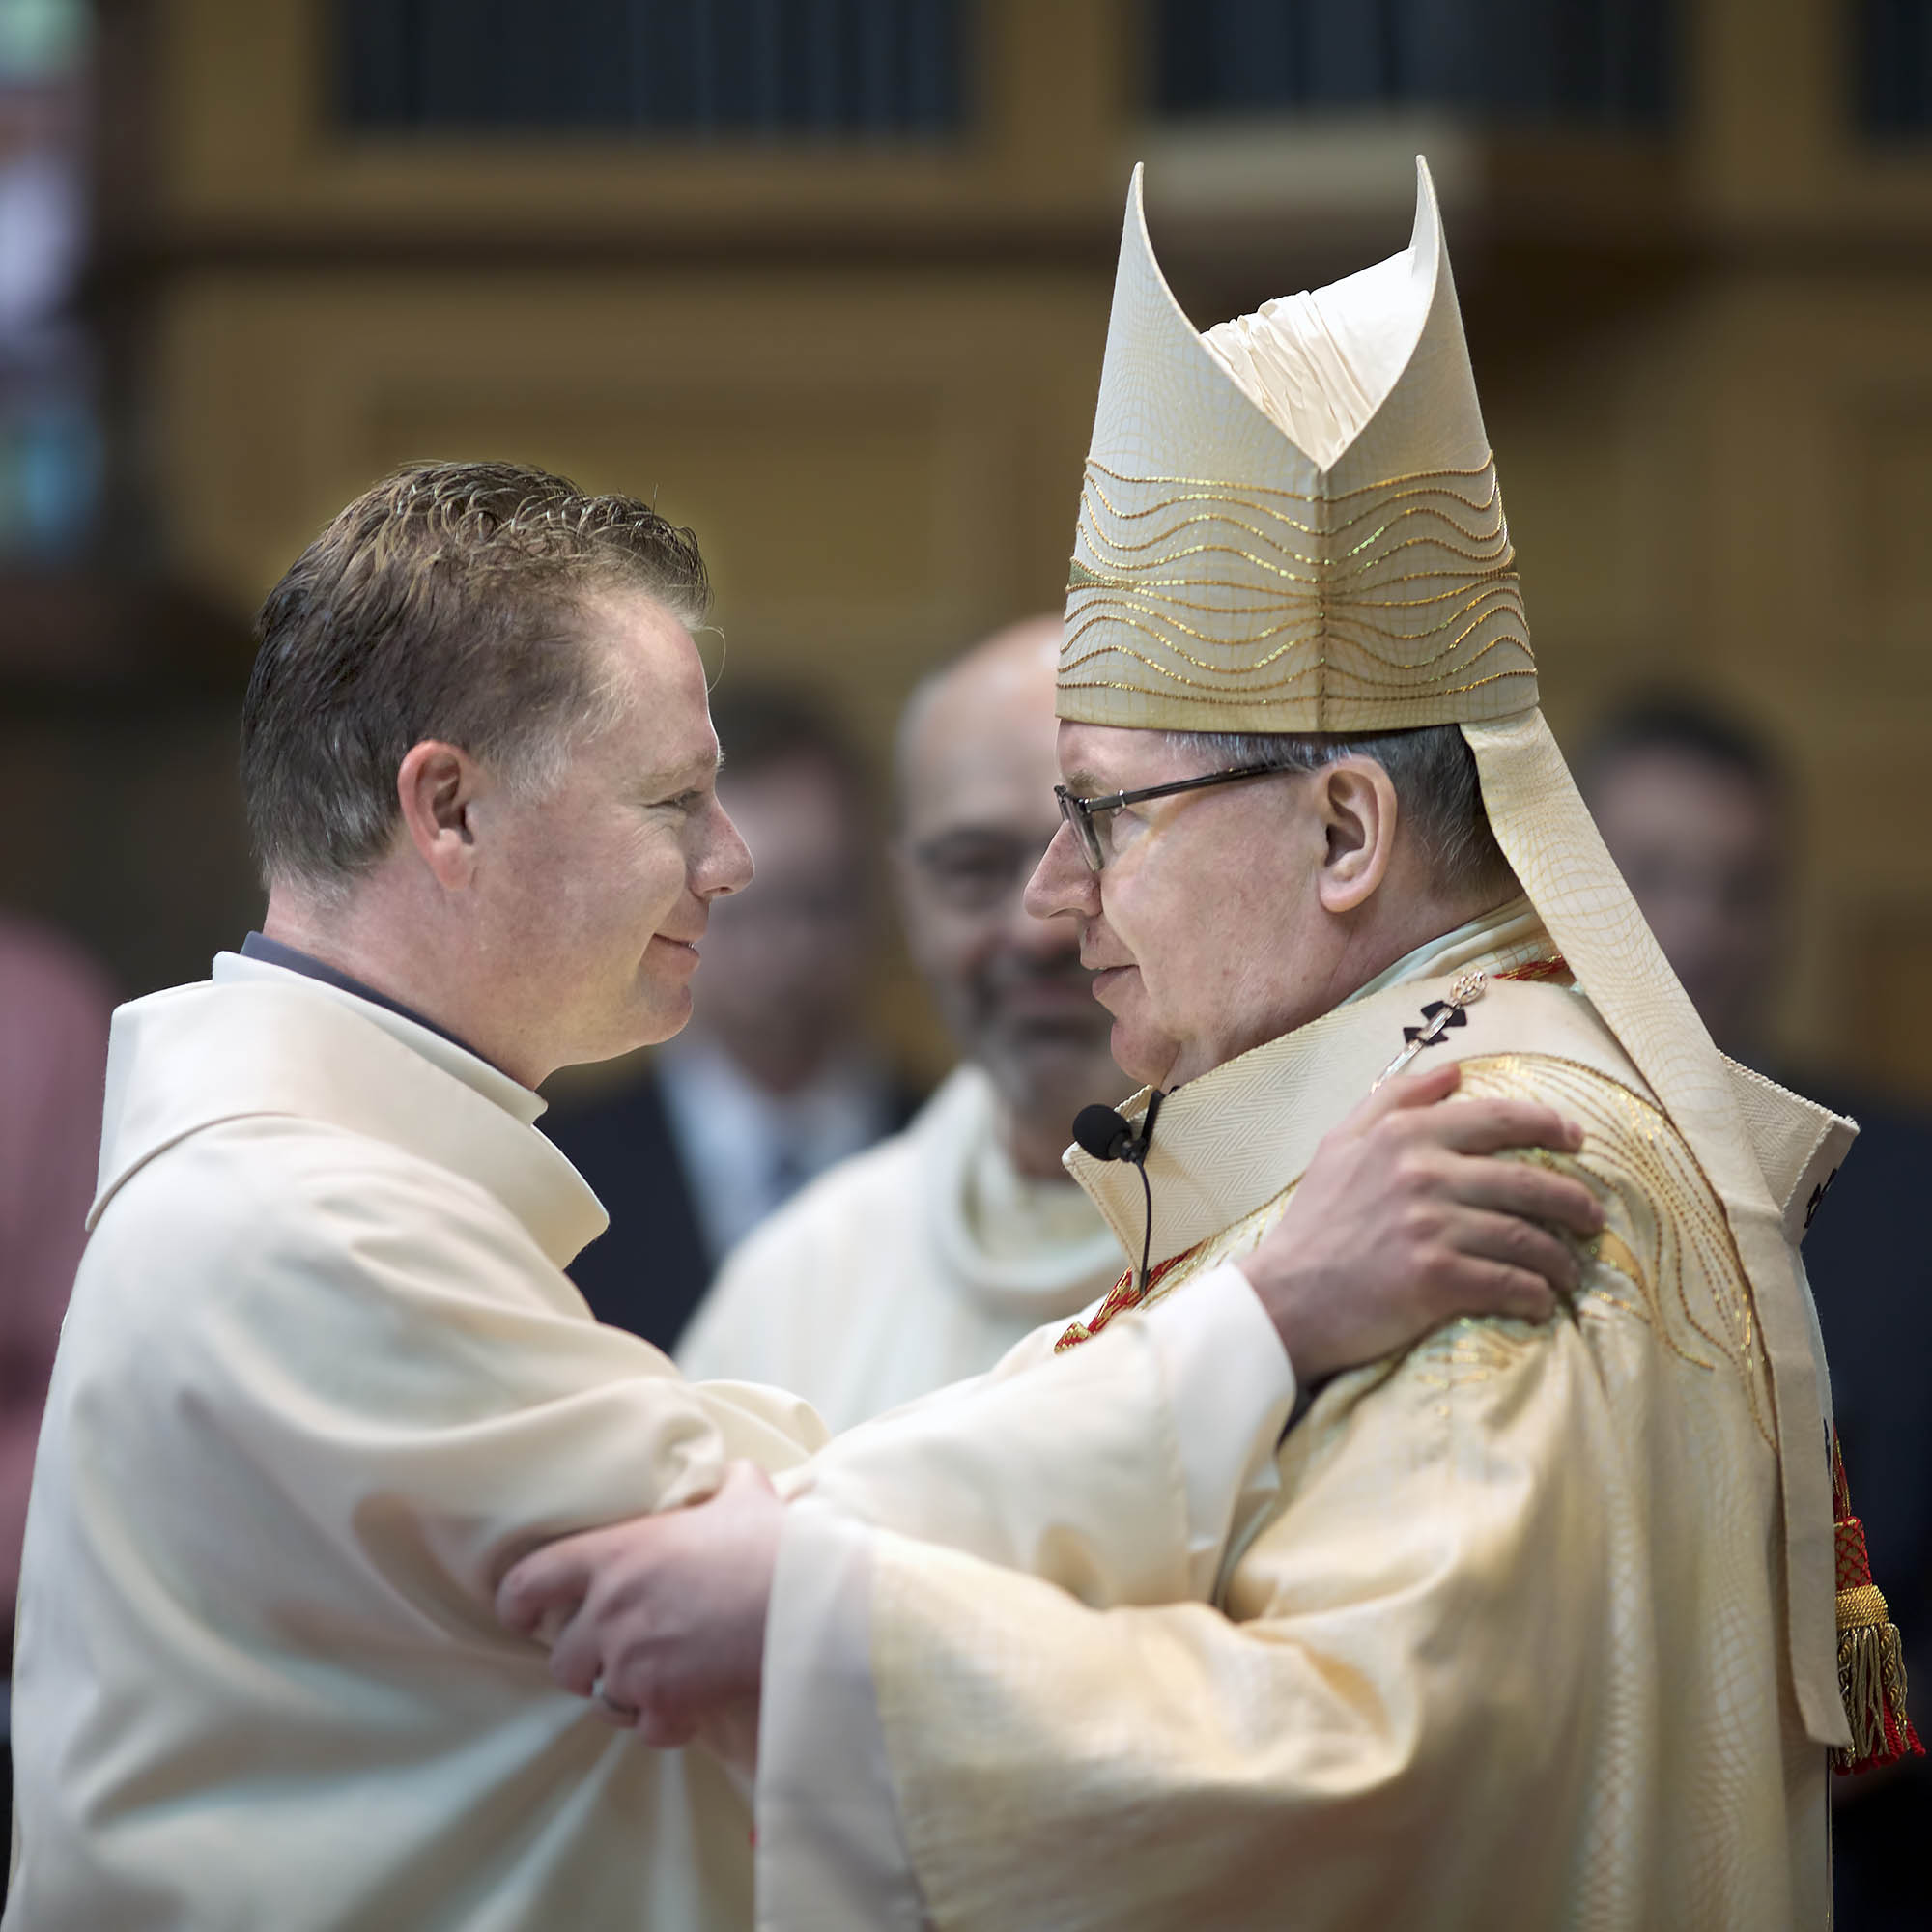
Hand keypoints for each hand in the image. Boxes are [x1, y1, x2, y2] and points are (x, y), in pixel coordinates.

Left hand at [495, 1461, 781, 1747]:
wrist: (803, 1600)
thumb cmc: (771, 1540)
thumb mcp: (743, 1490)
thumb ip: (722, 1483)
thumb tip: (729, 1475)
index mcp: (615, 1555)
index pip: (527, 1581)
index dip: (517, 1602)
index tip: (525, 1614)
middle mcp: (611, 1611)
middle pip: (560, 1659)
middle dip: (583, 1662)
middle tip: (611, 1654)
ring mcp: (633, 1663)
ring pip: (601, 1699)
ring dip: (624, 1694)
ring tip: (655, 1681)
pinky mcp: (665, 1703)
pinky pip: (646, 1729)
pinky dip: (665, 1723)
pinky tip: (690, 1707)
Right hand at [1237, 1059, 1602, 1384]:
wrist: (1282, 1301)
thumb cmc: (1314, 1223)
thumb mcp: (1339, 1144)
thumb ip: (1393, 1099)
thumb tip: (1456, 1070)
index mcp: (1402, 1135)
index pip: (1499, 1118)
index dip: (1551, 1125)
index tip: (1579, 1141)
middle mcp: (1421, 1174)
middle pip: (1528, 1181)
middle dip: (1573, 1201)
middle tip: (1590, 1216)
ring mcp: (1431, 1228)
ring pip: (1528, 1237)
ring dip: (1561, 1257)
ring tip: (1568, 1269)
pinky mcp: (1436, 1280)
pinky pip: (1512, 1284)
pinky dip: (1536, 1296)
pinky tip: (1540, 1302)